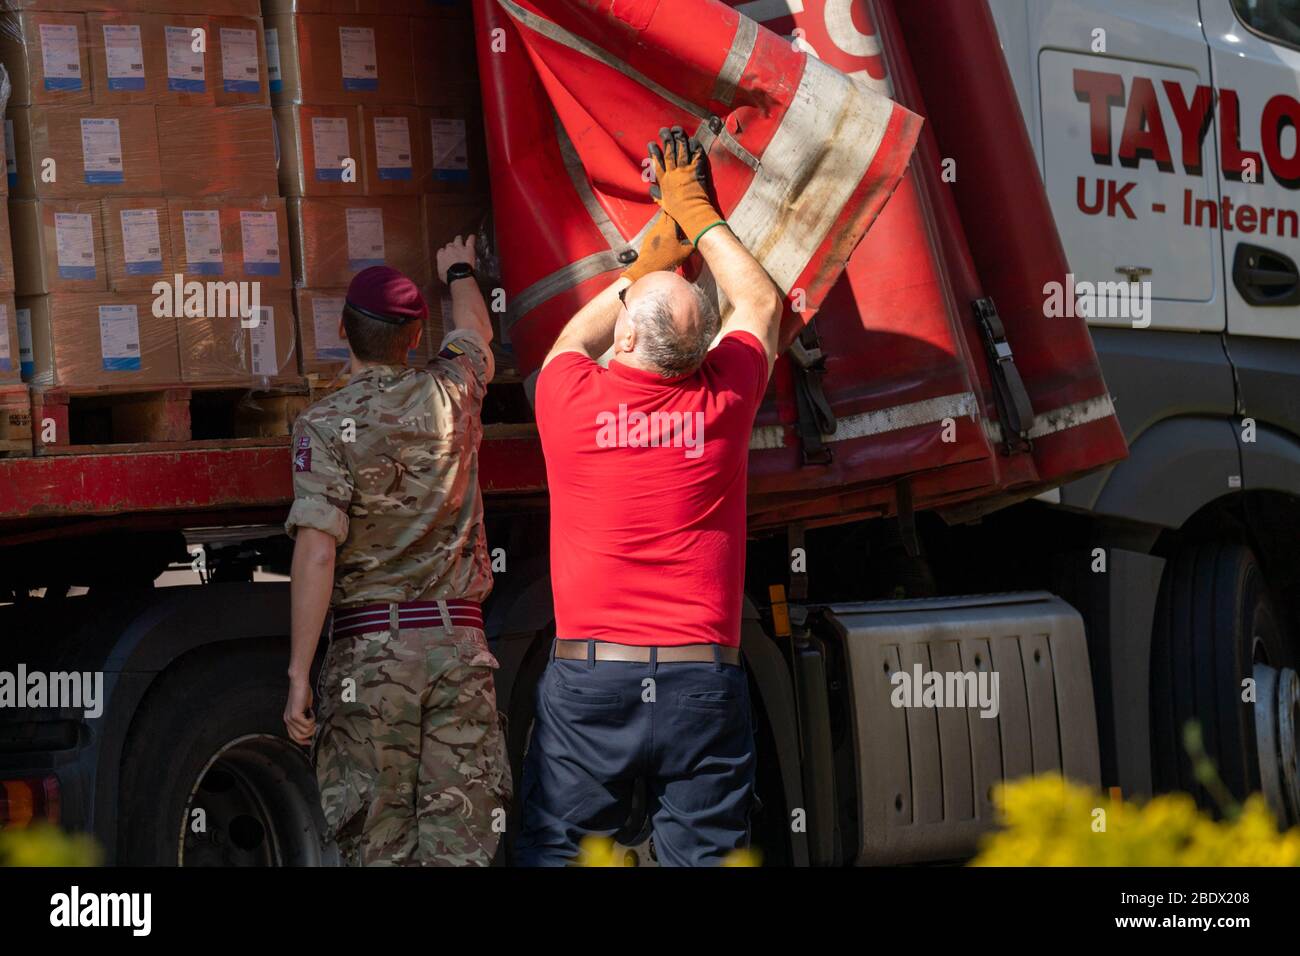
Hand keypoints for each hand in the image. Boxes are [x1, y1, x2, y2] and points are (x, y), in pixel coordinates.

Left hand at [283, 676, 315, 745]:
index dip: (303, 741)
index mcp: (288, 720)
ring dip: (312, 725)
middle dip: (310, 733)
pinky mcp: (295, 715)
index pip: (294, 737)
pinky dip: (312, 719)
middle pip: (299, 737)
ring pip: (304, 732)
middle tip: (315, 724)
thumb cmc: (303, 693)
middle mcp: (287, 721)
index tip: (312, 741)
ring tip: (312, 715)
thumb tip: (312, 728)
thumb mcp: (303, 708)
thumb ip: (304, 718)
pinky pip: (306, 724)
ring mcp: (290, 718)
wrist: (299, 682)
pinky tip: (311, 711)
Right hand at [436, 234, 476, 283]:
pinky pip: (470, 240)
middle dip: (452, 247)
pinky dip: (471, 238)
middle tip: (454, 250)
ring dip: (459, 240)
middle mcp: (449, 249)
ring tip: (460, 240)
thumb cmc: (450, 276)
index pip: (442, 251)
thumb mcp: (441, 273)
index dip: (445, 253)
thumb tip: (443, 268)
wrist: (459, 276)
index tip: (447, 255)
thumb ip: (442, 267)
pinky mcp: (468, 249)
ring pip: (458, 239)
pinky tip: (472, 237)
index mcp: (441, 255)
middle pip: (450, 245)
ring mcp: (459, 248)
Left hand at [621, 213, 693, 281]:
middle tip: (678, 218)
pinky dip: (660, 230)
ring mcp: (651, 232)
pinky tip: (664, 238)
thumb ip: (692, 245)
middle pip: (664, 215)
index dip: (678, 212)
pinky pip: (655, 230)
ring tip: (672, 228)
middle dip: (671, 214)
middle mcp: (659, 227)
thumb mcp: (683, 254)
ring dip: (665, 222)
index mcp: (668, 229)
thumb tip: (698, 240)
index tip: (682, 211)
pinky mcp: (647, 238)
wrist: (648, 268)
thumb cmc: (666, 261)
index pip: (672, 213)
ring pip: (659, 222)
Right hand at [647, 126, 723, 245]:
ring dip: (679, 138)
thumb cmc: (678, 211)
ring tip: (677, 130)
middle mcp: (673, 173)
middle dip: (666, 140)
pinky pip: (696, 156)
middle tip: (664, 131)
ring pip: (681, 151)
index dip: (654, 152)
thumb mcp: (664, 203)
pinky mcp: (697, 171)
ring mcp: (685, 171)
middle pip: (669, 152)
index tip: (651, 144)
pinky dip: (695, 147)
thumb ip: (657, 194)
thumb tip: (652, 189)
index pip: (657, 162)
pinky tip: (693, 140)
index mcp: (664, 181)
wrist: (691, 213)